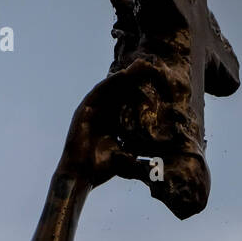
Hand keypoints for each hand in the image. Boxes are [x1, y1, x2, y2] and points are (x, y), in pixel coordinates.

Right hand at [57, 60, 155, 188]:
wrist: (81, 175)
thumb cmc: (101, 169)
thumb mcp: (127, 158)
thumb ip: (141, 155)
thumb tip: (161, 161)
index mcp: (114, 123)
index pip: (130, 103)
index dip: (142, 92)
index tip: (158, 83)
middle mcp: (104, 114)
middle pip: (122, 92)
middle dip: (135, 79)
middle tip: (151, 66)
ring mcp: (93, 111)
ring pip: (111, 89)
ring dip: (124, 77)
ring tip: (139, 66)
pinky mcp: (84, 111)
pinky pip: (98, 93)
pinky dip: (109, 83)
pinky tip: (121, 75)